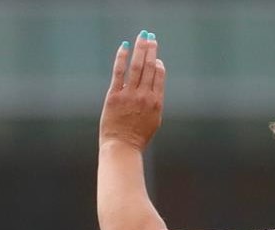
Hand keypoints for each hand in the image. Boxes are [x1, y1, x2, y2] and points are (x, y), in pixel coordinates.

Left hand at [101, 33, 165, 150]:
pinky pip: (119, 72)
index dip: (158, 63)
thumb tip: (154, 86)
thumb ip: (154, 102)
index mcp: (156, 102)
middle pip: (149, 67)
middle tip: (150, 38)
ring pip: (137, 66)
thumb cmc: (137, 137)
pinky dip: (122, 57)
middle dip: (151, 50)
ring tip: (142, 37)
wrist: (122, 147)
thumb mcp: (153, 121)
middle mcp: (145, 96)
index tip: (156, 55)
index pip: (159, 76)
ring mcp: (130, 95)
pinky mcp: (115, 95)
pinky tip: (124, 46)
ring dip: (140, 49)